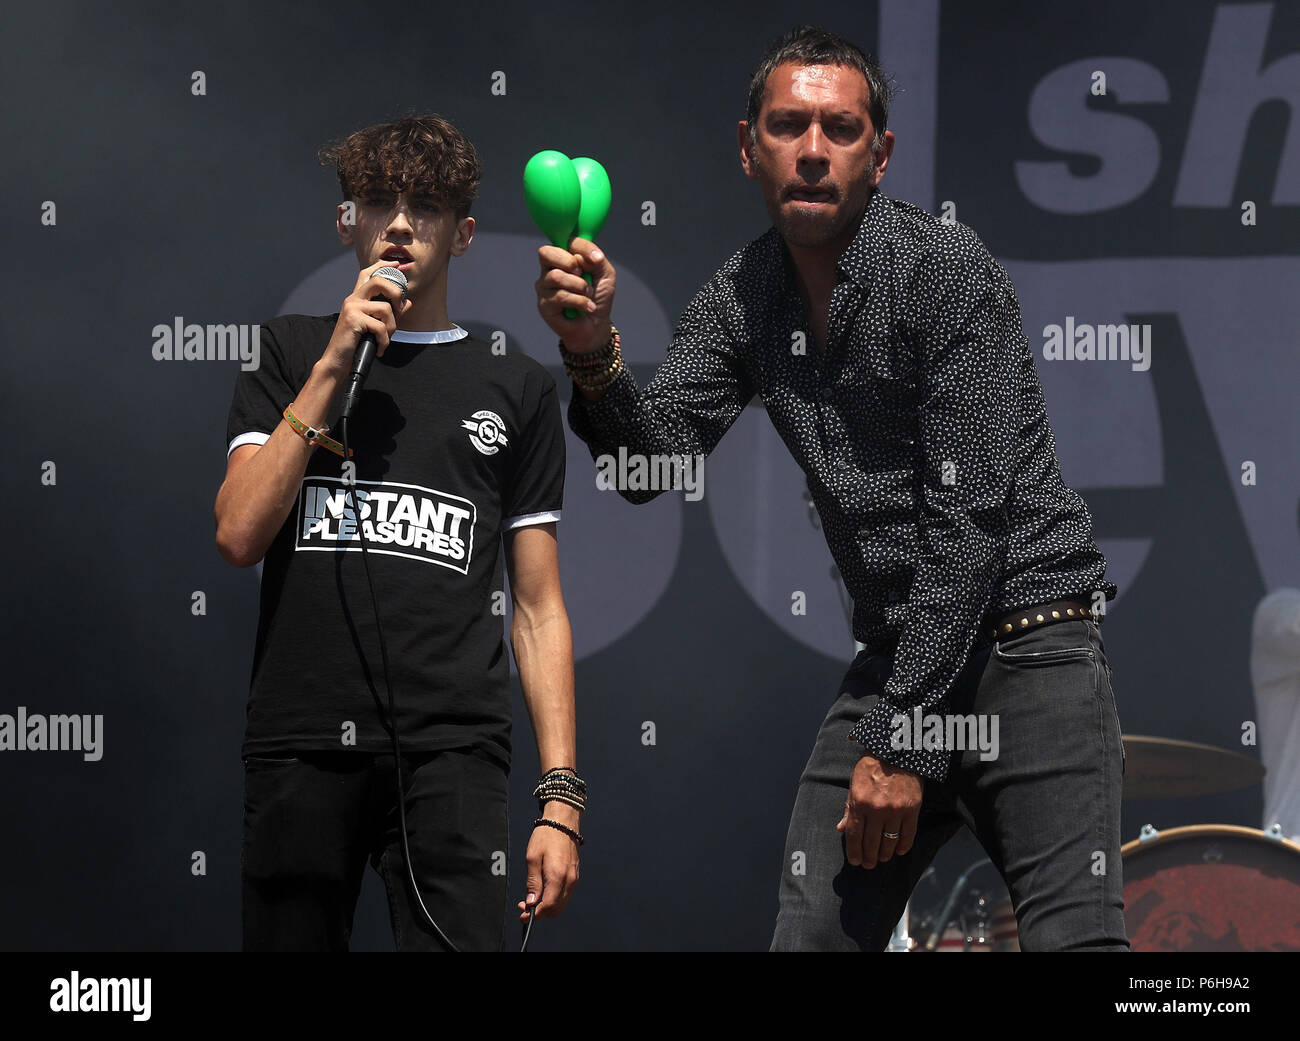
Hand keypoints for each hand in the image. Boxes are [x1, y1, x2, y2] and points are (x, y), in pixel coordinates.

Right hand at [321, 261, 412, 373]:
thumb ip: (390, 314)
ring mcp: (352, 308)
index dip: (382, 265)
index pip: (367, 274)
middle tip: (398, 309)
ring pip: (385, 308)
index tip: (395, 264)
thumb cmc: (355, 345)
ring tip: (385, 339)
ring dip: (392, 327)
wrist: (338, 362)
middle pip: (379, 281)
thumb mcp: (375, 327)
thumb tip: (407, 302)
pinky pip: (381, 326)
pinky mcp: (353, 319)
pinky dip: (385, 340)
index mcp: (356, 299)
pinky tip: (380, 348)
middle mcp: (353, 299)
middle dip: (396, 293)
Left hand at [517, 805, 580, 920]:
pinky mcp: (574, 875)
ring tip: (532, 901)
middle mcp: (569, 879)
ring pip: (562, 904)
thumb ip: (533, 883)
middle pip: (557, 909)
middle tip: (525, 909)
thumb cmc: (547, 836)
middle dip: (541, 913)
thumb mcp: (532, 858)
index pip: (548, 905)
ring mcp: (574, 877)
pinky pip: (565, 895)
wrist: (562, 822)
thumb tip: (531, 902)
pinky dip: (554, 900)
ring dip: (547, 908)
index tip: (524, 915)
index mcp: (558, 875)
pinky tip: (543, 894)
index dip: (535, 914)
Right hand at [534, 236, 615, 350]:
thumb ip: (596, 259)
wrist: (597, 325)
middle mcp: (549, 270)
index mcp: (562, 258)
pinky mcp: (544, 305)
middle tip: (582, 275)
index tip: (596, 259)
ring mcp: (544, 287)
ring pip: (556, 276)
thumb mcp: (605, 273)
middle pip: (546, 253)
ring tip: (588, 295)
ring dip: (579, 286)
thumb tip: (585, 256)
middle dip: (569, 263)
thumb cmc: (598, 297)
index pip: (563, 241)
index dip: (580, 247)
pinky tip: (587, 308)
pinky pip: (561, 296)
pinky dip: (580, 301)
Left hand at [836, 754, 922, 868]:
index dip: (854, 851)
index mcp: (859, 802)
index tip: (855, 861)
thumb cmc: (871, 768)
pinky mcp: (911, 809)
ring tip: (882, 859)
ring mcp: (895, 810)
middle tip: (868, 865)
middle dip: (868, 857)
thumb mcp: (854, 785)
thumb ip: (849, 809)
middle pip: (871, 842)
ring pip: (889, 842)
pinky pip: (908, 835)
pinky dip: (903, 846)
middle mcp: (876, 809)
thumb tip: (841, 828)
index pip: (854, 834)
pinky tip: (899, 851)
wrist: (896, 752)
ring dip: (885, 854)